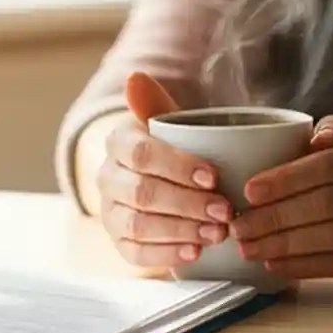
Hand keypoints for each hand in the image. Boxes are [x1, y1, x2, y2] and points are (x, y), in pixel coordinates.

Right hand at [96, 72, 233, 267]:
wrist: (166, 182)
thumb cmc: (176, 151)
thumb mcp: (173, 126)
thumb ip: (158, 104)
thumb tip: (135, 78)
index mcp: (117, 143)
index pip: (140, 153)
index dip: (177, 166)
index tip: (214, 176)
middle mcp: (107, 178)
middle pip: (143, 193)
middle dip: (188, 204)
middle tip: (225, 211)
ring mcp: (110, 212)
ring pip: (139, 225)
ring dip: (182, 230)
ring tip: (218, 233)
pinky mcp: (118, 242)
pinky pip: (136, 253)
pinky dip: (167, 254)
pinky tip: (196, 253)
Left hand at [230, 116, 332, 284]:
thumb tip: (313, 136)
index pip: (329, 165)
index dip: (287, 178)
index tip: (249, 190)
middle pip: (327, 204)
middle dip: (276, 217)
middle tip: (238, 225)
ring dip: (284, 244)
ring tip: (249, 248)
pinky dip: (304, 266)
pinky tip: (275, 265)